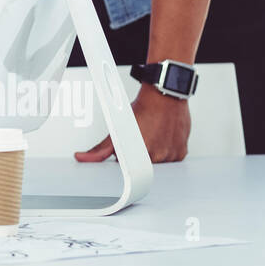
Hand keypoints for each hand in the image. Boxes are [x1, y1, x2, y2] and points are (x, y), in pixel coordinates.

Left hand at [75, 84, 191, 163]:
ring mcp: (172, 155)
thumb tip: (82, 158)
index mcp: (141, 156)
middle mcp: (159, 157)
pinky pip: (171, 158)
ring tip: (151, 135)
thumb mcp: (118, 126)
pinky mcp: (181, 152)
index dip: (125, 161)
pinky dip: (165, 150)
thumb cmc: (145, 108)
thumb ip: (101, 148)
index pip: (129, 170)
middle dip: (138, 156)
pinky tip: (161, 137)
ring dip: (152, 153)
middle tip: (140, 137)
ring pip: (157, 163)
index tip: (125, 155)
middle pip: (142, 167)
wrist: (165, 95)